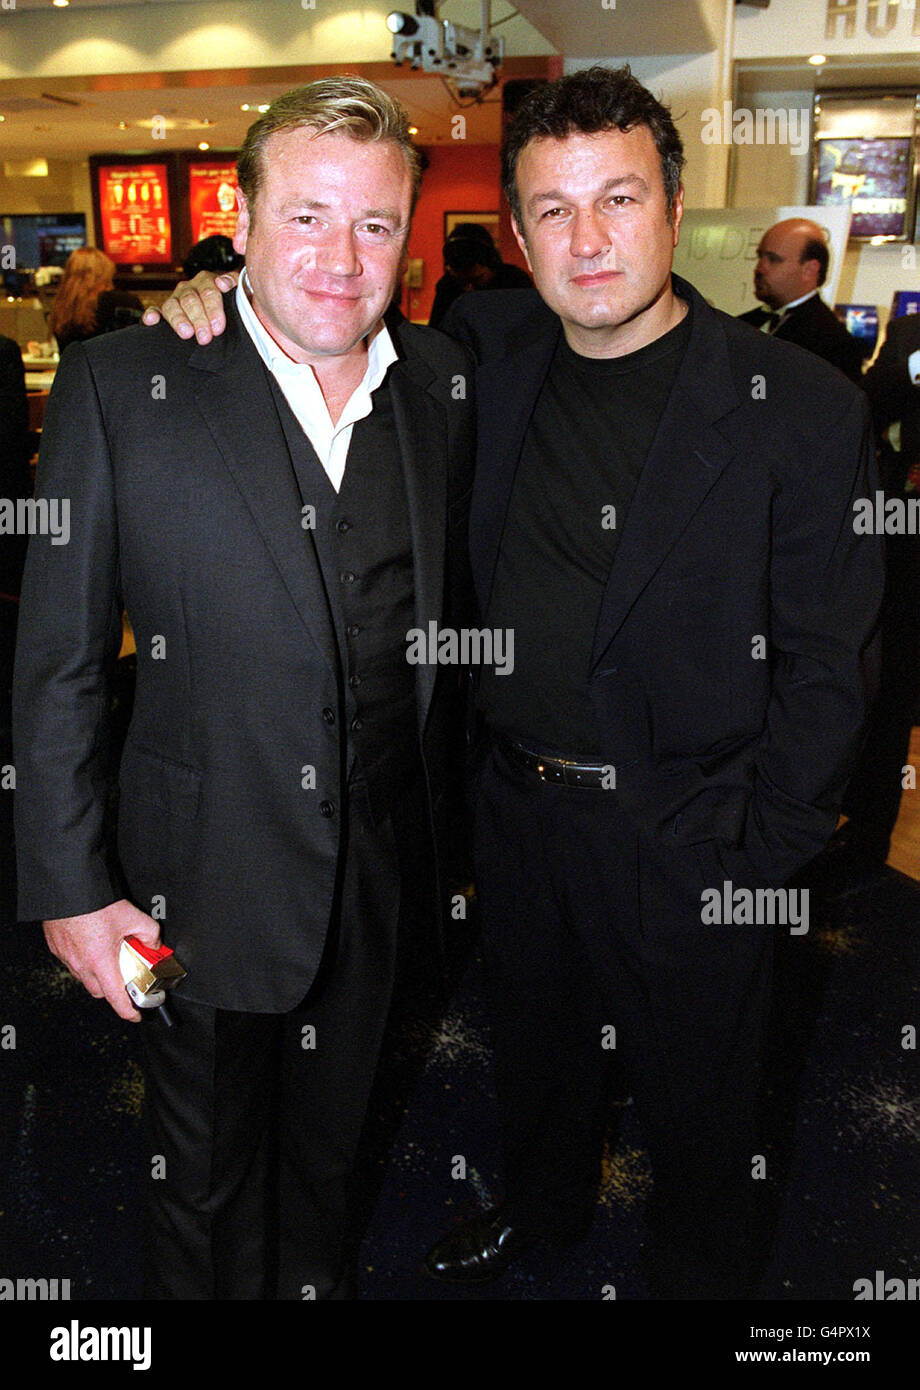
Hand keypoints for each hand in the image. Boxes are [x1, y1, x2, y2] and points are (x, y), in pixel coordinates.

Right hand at [43, 899, 161, 1021]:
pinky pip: (72, 963)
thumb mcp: (134, 916)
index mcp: (101, 961)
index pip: (116, 998)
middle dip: (114, 989)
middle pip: (100, 991)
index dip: (129, 1011)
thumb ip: (149, 934)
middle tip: (126, 976)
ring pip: (84, 978)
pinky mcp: (57, 948)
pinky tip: (93, 944)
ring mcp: (66, 957)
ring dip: (98, 974)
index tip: (136, 1014)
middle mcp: (81, 964)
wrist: (68, 889)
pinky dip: (84, 960)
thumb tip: (153, 945)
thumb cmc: (94, 902)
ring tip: (109, 955)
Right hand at [141, 269, 238, 342]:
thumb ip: (235, 286)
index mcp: (207, 281)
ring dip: (178, 320)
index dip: (213, 310)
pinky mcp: (163, 312)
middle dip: (198, 319)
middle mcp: (189, 288)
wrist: (223, 318)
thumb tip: (223, 283)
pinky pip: (155, 311)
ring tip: (186, 334)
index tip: (218, 328)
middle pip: (190, 300)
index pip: (209, 292)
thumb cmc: (232, 308)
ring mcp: (175, 299)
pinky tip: (152, 320)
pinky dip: (151, 315)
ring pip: (172, 306)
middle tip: (205, 337)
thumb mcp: (239, 294)